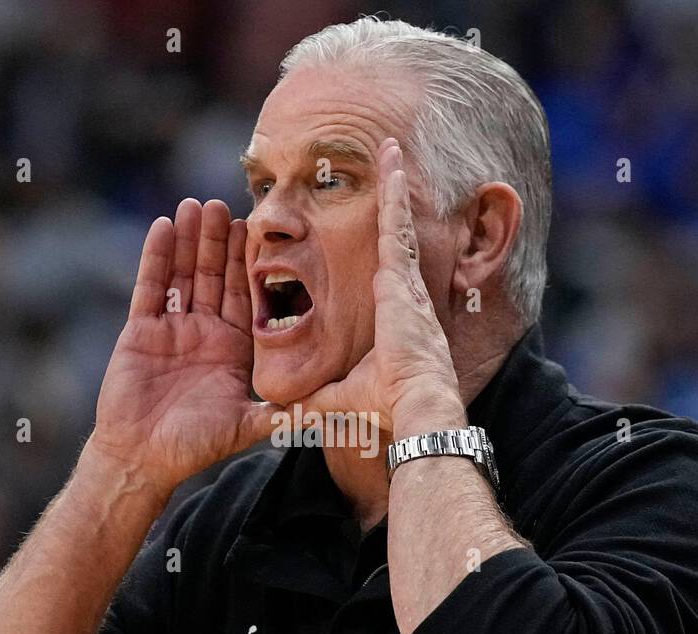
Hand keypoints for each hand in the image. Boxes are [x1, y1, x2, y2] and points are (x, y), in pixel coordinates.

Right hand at [88, 198, 280, 493]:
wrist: (141, 458)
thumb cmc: (193, 447)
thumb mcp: (246, 427)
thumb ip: (281, 415)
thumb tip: (327, 414)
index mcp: (233, 349)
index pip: (246, 297)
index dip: (250, 264)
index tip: (257, 232)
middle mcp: (205, 333)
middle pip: (214, 277)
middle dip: (218, 241)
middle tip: (224, 204)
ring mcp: (172, 328)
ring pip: (183, 274)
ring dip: (189, 240)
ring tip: (194, 204)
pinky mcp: (140, 330)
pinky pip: (149, 287)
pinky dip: (156, 257)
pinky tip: (163, 227)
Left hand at [297, 138, 462, 433]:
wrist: (412, 404)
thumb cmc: (385, 404)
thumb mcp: (339, 396)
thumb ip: (313, 400)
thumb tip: (285, 417)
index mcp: (390, 315)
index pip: (380, 271)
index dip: (376, 246)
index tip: (368, 227)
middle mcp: (400, 292)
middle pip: (392, 236)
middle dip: (390, 203)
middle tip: (389, 169)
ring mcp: (402, 280)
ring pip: (396, 221)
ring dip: (393, 187)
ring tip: (391, 152)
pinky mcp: (399, 275)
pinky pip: (396, 223)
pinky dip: (395, 192)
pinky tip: (392, 164)